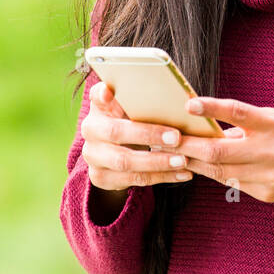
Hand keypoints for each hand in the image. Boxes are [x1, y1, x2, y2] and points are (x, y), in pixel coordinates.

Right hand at [79, 81, 195, 191]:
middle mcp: (90, 129)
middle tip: (177, 137)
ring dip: (157, 162)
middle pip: (115, 132)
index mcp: (99, 106)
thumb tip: (174, 94)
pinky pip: (133, 180)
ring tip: (183, 160)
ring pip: (125, 161)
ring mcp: (93, 156)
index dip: (101, 94)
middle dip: (148, 134)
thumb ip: (142, 99)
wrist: (117, 151)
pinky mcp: (101, 177)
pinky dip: (161, 177)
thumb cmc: (134, 120)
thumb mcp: (135, 107)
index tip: (110, 93)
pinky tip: (182, 173)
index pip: (96, 96)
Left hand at [173, 96, 273, 205]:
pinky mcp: (265, 193)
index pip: (240, 113)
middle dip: (189, 145)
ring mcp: (269, 175)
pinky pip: (231, 182)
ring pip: (220, 171)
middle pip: (220, 151)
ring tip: (173, 152)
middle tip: (167, 138)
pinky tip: (196, 166)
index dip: (213, 108)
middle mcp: (273, 151)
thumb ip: (247, 122)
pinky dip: (211, 173)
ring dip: (193, 162)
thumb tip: (210, 126)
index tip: (190, 103)